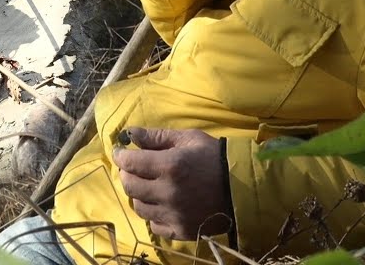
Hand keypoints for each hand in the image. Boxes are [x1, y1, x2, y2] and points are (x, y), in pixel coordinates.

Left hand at [113, 128, 229, 240]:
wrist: (244, 187)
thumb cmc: (214, 157)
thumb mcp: (188, 139)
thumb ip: (157, 137)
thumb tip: (130, 133)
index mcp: (170, 166)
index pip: (129, 163)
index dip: (120, 156)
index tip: (121, 153)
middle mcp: (168, 193)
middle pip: (130, 186)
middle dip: (127, 174)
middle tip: (133, 168)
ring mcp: (174, 215)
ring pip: (139, 207)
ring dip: (139, 194)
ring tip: (148, 185)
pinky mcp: (181, 231)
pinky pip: (154, 225)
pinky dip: (154, 214)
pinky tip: (161, 203)